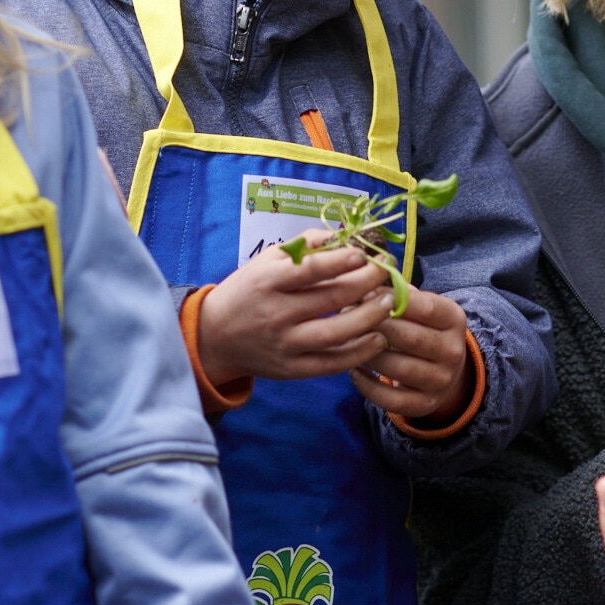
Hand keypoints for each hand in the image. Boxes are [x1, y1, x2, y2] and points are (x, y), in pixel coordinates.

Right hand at [196, 234, 390, 386]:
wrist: (215, 337)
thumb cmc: (249, 290)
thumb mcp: (267, 260)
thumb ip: (305, 245)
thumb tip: (345, 235)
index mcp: (267, 282)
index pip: (309, 270)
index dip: (342, 261)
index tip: (366, 254)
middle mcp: (275, 314)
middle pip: (329, 299)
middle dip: (366, 283)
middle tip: (388, 272)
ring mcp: (284, 345)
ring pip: (334, 334)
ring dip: (369, 318)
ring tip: (389, 302)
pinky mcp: (291, 369)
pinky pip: (330, 364)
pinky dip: (358, 353)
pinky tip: (378, 338)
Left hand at [352, 288, 472, 423]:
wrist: (443, 370)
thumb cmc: (421, 328)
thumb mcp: (420, 308)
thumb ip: (396, 296)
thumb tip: (364, 291)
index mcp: (454, 319)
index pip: (426, 307)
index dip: (392, 300)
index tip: (365, 295)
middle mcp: (453, 351)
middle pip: (410, 338)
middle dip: (375, 327)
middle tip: (349, 320)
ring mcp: (442, 381)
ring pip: (399, 369)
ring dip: (368, 355)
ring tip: (350, 344)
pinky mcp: (426, 405)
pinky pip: (393, 400)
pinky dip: (368, 387)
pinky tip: (354, 372)